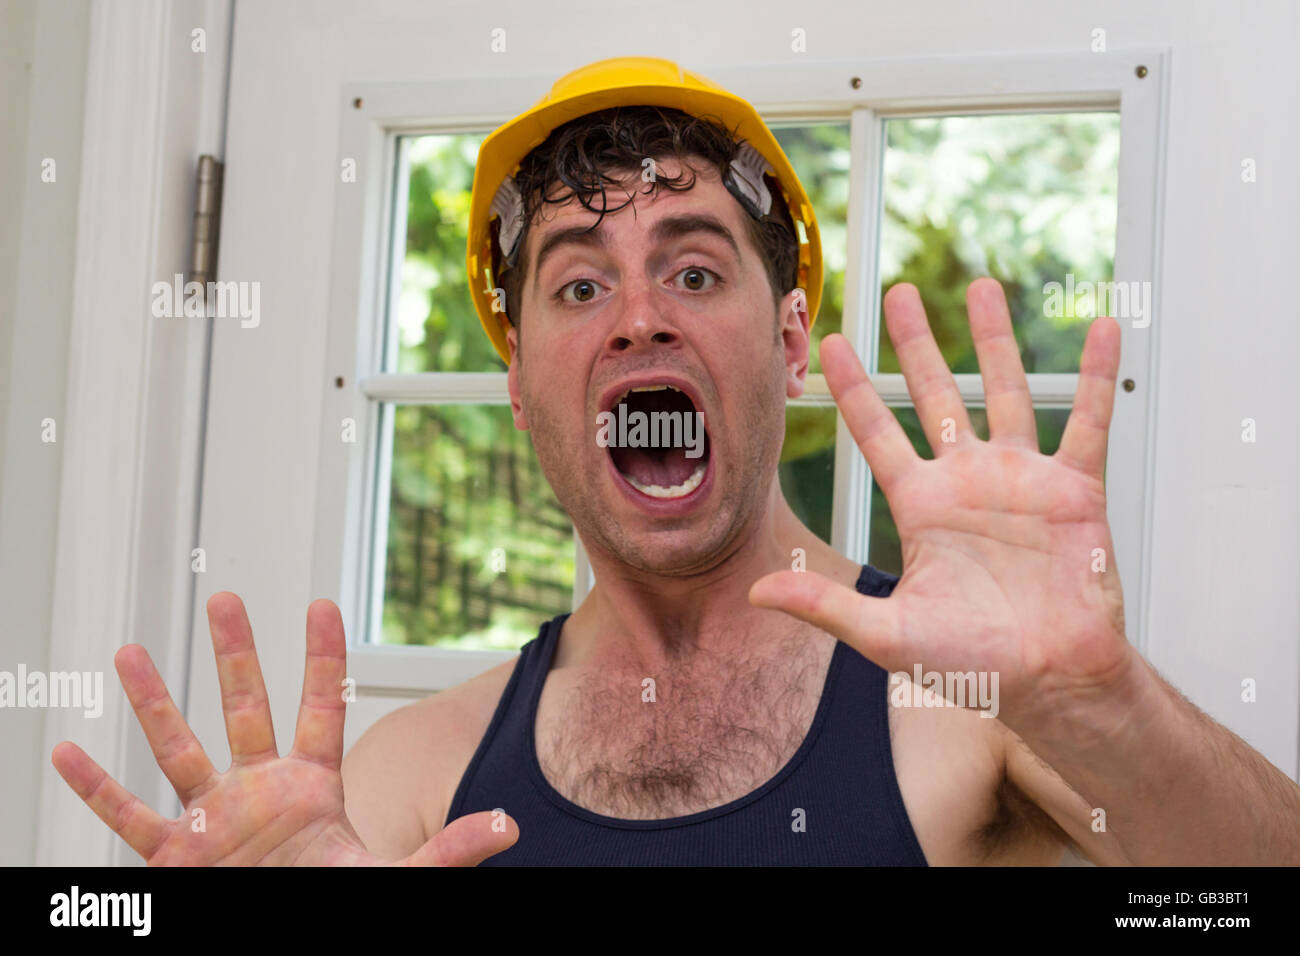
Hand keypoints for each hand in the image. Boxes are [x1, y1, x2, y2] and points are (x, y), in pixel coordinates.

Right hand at [52, 593, 517, 864]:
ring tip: (130, 651)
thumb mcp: (396, 878)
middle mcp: (259, 790)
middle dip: (235, 652)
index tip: (322, 603)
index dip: (323, 656)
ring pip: (178, 748)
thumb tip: (510, 825)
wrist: (284, 941)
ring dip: (154, 702)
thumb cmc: (334, 907)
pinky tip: (66, 751)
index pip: (321, 705)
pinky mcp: (176, 858)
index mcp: (311, 787)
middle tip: (226, 595)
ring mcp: (213, 819)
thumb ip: (450, 849)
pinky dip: (96, 789)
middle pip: (245, 707)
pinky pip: (129, 817)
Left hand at [751, 278, 1131, 729]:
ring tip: (981, 287)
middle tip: (899, 292)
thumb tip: (757, 594)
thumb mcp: (887, 634)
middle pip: (936, 394)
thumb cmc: (973, 665)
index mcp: (920, 506)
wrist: (1051, 681)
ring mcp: (1021, 479)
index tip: (828, 344)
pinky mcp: (1074, 490)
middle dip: (917, 343)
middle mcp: (966, 482)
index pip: (877, 431)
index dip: (852, 388)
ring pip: (1005, 391)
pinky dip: (1093, 377)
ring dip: (995, 339)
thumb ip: (825, 606)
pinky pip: (1086, 422)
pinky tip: (1097, 331)